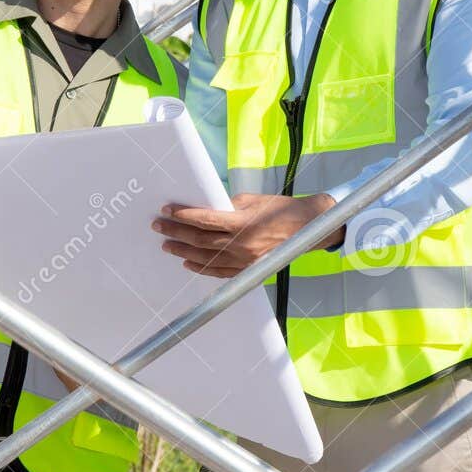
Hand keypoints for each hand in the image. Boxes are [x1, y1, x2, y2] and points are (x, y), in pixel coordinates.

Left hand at [152, 193, 342, 276]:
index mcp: (242, 223)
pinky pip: (220, 272)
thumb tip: (207, 209)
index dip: (182, 215)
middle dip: (176, 232)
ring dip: (184, 251)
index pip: (204, 220)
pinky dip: (202, 268)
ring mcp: (245, 260)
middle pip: (200, 240)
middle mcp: (242, 244)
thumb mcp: (254, 200)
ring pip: (206, 258)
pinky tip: (188, 262)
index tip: (166, 210)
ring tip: (167, 245)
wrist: (311, 227)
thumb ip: (229, 206)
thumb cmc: (283, 209)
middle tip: (159, 227)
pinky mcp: (250, 270)